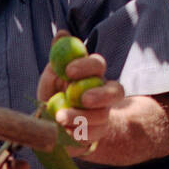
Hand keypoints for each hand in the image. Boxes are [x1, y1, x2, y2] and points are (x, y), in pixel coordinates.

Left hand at [37, 28, 120, 154]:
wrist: (52, 125)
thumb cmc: (54, 95)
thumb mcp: (51, 76)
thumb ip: (57, 57)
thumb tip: (62, 34)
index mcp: (93, 75)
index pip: (98, 65)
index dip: (86, 66)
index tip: (69, 71)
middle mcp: (104, 93)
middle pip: (116, 90)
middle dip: (101, 94)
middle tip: (83, 98)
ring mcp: (103, 115)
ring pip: (103, 116)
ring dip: (81, 116)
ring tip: (59, 117)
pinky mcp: (97, 134)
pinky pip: (93, 134)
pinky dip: (77, 132)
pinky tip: (63, 130)